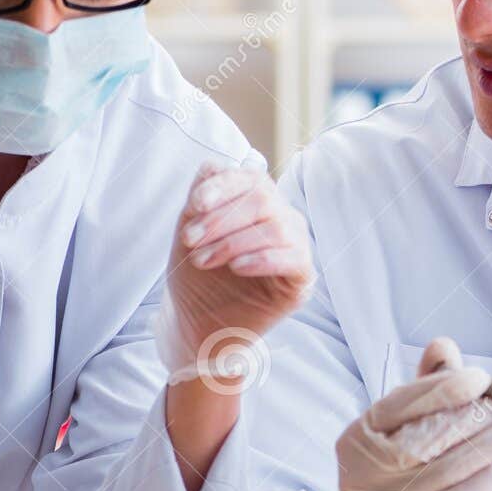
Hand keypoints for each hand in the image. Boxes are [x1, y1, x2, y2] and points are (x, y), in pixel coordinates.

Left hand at [160, 162, 312, 385]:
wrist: (199, 324)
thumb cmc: (197, 276)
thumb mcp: (190, 230)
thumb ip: (201, 196)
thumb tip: (213, 166)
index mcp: (258, 202)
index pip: (250, 178)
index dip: (222, 187)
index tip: (194, 205)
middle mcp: (282, 219)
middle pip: (262, 199)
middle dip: (221, 218)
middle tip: (191, 241)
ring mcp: (295, 247)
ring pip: (276, 226)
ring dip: (232, 241)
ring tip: (203, 261)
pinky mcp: (302, 278)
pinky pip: (294, 258)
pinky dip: (263, 258)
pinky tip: (237, 268)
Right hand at [338, 338, 491, 490]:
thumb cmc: (411, 467)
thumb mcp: (411, 424)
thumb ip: (427, 384)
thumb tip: (443, 345)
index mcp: (357, 438)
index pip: (399, 404)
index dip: (443, 388)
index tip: (481, 378)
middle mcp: (366, 472)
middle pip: (424, 437)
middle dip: (472, 416)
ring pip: (451, 465)